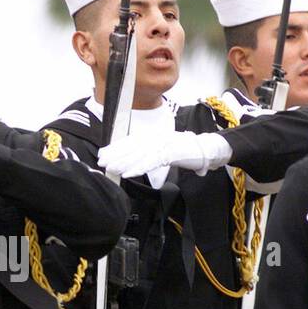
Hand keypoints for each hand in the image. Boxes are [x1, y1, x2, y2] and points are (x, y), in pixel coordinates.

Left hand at [97, 128, 231, 177]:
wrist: (205, 149)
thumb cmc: (184, 151)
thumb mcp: (163, 149)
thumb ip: (148, 152)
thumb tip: (131, 159)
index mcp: (153, 135)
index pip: (131, 140)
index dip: (115, 147)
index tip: (102, 153)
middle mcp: (156, 137)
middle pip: (132, 146)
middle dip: (115, 154)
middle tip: (102, 161)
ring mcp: (163, 144)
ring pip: (139, 154)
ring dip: (123, 162)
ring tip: (111, 168)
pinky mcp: (170, 153)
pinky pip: (151, 162)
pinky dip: (138, 168)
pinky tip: (128, 173)